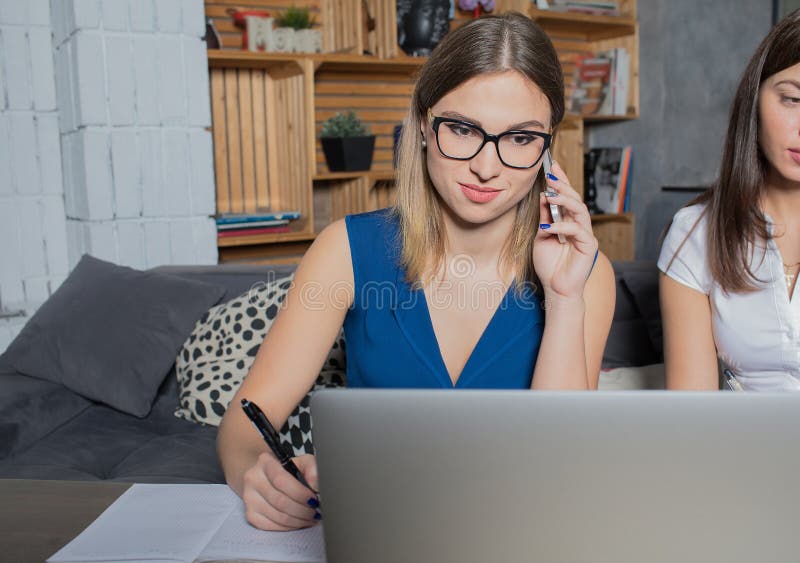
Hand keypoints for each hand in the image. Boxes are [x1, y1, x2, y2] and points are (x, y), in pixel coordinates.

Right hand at [241, 452, 320, 530]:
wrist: (268, 477)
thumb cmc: (289, 470)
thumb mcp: (302, 462)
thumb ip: (312, 469)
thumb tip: (316, 485)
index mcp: (265, 462)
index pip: (281, 481)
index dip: (300, 493)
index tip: (314, 499)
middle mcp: (253, 479)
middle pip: (280, 501)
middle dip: (303, 510)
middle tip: (316, 511)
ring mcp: (249, 498)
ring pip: (277, 516)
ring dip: (299, 520)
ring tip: (311, 517)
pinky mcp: (250, 514)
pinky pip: (272, 526)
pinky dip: (289, 527)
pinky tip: (299, 521)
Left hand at [532, 161, 597, 299]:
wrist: (556, 289)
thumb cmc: (549, 265)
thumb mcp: (541, 237)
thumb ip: (545, 218)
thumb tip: (543, 196)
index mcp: (567, 222)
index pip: (566, 197)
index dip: (561, 181)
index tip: (551, 166)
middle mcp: (578, 225)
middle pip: (575, 199)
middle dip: (563, 185)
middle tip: (551, 175)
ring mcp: (585, 234)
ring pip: (580, 210)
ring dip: (565, 200)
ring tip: (550, 194)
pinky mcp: (589, 246)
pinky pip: (577, 230)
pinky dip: (562, 226)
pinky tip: (548, 226)